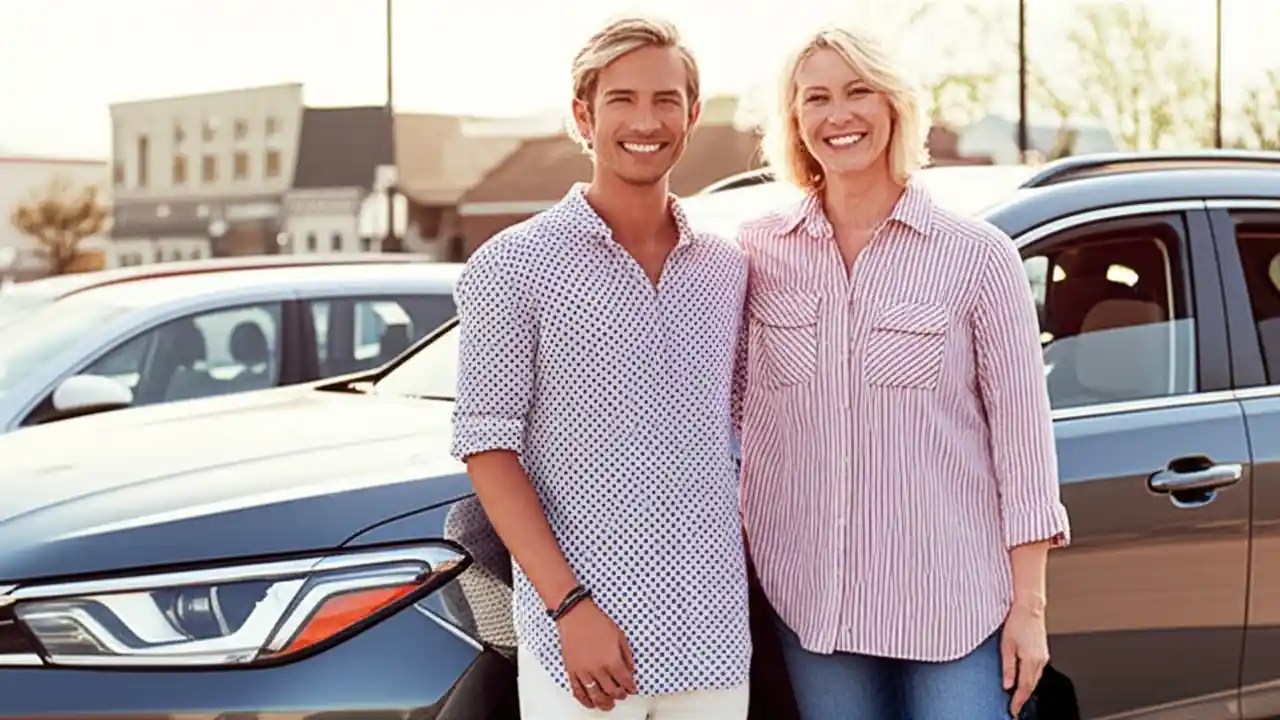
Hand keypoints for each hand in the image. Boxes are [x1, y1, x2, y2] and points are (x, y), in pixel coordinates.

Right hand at [557, 600, 637, 709]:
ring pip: (595, 695)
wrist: (576, 616)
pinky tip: (591, 703)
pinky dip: (585, 700)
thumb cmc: (596, 622)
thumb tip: (630, 669)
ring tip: (609, 704)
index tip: (632, 688)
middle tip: (623, 695)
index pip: (625, 681)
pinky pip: (578, 691)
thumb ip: (626, 655)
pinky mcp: (572, 671)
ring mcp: (583, 672)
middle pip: (611, 691)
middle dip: (619, 695)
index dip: (630, 687)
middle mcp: (598, 669)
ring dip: (604, 703)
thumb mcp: (619, 636)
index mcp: (612, 660)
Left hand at [1001, 601, 1048, 716]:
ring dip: (1027, 690)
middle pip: (1031, 685)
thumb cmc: (1016, 622)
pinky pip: (1036, 672)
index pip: (1024, 687)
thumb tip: (1007, 684)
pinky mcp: (1042, 653)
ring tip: (1017, 698)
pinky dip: (1030, 680)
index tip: (1013, 710)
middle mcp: (1040, 660)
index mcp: (1031, 659)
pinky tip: (1024, 682)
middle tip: (1014, 708)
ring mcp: (1043, 656)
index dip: (1018, 700)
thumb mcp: (1006, 645)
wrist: (1029, 608)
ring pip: (1035, 679)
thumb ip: (1008, 666)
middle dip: (1023, 698)